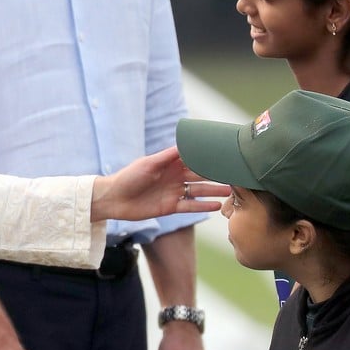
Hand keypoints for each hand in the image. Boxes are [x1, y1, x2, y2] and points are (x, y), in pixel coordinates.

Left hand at [91, 147, 228, 221]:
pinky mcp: (171, 207)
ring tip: (230, 191)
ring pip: (199, 191)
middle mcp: (175, 176)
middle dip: (216, 174)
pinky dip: (203, 206)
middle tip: (235, 174)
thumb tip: (186, 143)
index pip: (194, 159)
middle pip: (200, 175)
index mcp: (171, 163)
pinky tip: (216, 206)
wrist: (114, 199)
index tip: (225, 154)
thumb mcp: (149, 163)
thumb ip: (169, 156)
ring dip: (214, 191)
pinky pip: (190, 206)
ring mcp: (174, 191)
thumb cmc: (129, 176)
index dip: (209, 157)